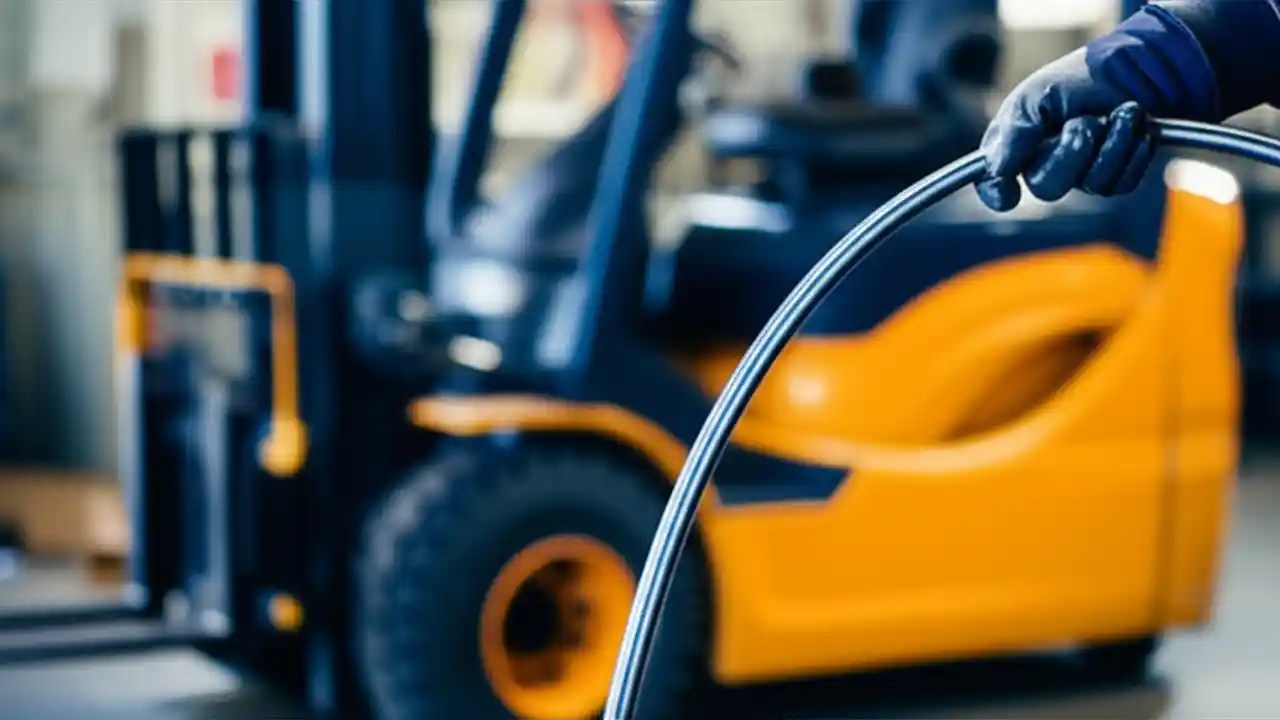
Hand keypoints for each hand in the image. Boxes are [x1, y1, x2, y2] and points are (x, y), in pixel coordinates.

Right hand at [975, 49, 1154, 211]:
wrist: (1131, 70)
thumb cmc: (1075, 79)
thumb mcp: (1036, 95)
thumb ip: (1015, 131)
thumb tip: (996, 168)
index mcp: (1013, 148)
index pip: (994, 183)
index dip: (997, 191)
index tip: (1009, 195)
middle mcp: (1042, 167)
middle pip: (1048, 187)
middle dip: (1072, 151)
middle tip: (1086, 121)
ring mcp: (1079, 177)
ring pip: (1092, 184)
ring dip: (1112, 142)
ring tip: (1122, 112)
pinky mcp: (1113, 179)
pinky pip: (1121, 183)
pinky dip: (1132, 151)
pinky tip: (1135, 127)